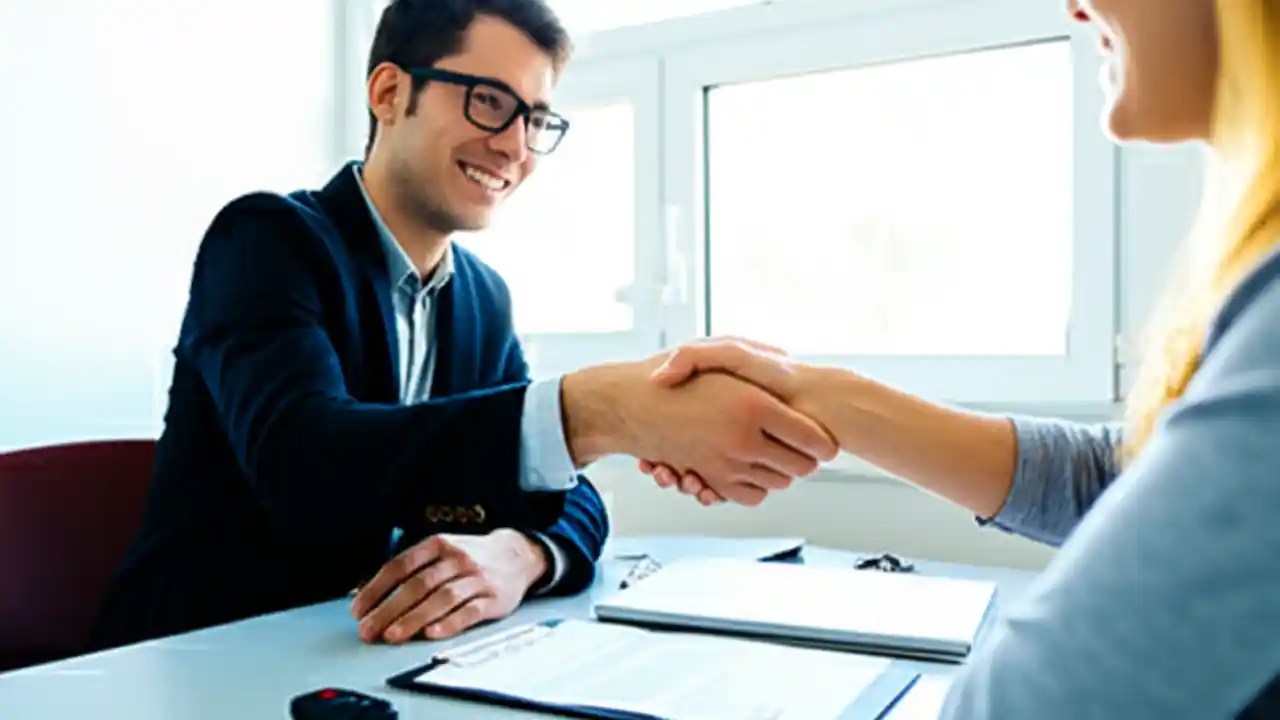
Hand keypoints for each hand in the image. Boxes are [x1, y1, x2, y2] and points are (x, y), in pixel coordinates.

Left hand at [350, 530, 546, 643]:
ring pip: (442, 599)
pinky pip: (470, 612)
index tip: (358, 610)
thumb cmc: (470, 557)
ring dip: (414, 618)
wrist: (517, 555)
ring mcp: (477, 578)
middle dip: (389, 609)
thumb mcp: (440, 552)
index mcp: (438, 545)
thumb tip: (367, 594)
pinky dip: (450, 623)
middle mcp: (457, 559)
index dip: (376, 589)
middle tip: (369, 629)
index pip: (400, 566)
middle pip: (418, 585)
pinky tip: (432, 633)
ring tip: (393, 635)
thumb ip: (409, 570)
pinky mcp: (494, 599)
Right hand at [562, 351, 836, 506]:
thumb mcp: (722, 352)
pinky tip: (752, 467)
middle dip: (807, 461)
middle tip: (807, 449)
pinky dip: (757, 487)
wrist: (630, 404)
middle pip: (801, 468)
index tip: (825, 441)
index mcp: (755, 406)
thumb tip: (790, 358)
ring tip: (778, 455)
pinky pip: (750, 495)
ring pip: (777, 483)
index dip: (823, 443)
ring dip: (782, 473)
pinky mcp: (710, 479)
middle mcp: (743, 440)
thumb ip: (760, 355)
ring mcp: (726, 464)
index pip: (813, 440)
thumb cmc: (676, 374)